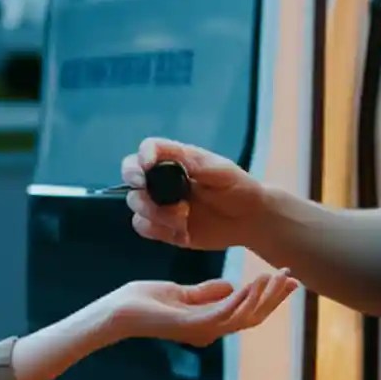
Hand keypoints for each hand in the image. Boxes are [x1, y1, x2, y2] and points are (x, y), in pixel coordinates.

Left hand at [104, 270, 298, 347]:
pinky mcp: (192, 326)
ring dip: (263, 296)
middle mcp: (210, 329)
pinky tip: (253, 284)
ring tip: (276, 276)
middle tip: (293, 276)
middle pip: (253, 316)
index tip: (288, 278)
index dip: (270, 296)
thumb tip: (232, 286)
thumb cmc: (144, 302)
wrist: (118, 310)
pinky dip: (242, 299)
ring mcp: (203, 330)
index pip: (248, 310)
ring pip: (244, 316)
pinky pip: (225, 313)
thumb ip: (206, 292)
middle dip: (275, 298)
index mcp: (210, 321)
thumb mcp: (181, 292)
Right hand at [120, 137, 267, 249]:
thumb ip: (191, 161)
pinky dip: (157, 229)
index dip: (142, 156)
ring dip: (154, 212)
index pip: (147, 149)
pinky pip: (144, 226)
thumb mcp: (219, 169)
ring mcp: (160, 203)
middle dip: (138, 185)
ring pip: (135, 204)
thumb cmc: (237, 186)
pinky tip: (180, 230)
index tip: (148, 166)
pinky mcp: (163, 227)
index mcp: (175, 159)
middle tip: (154, 194)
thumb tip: (159, 155)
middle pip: (131, 176)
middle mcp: (162, 179)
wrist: (249, 219)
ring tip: (183, 217)